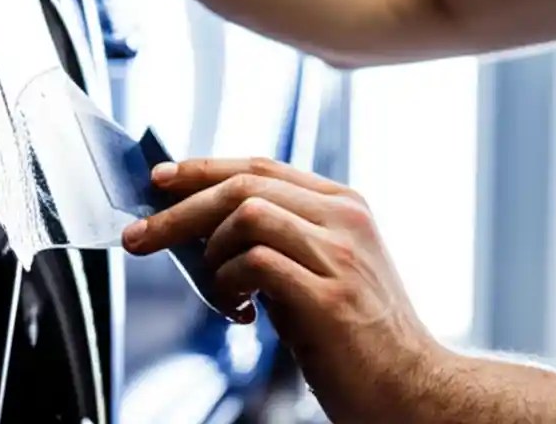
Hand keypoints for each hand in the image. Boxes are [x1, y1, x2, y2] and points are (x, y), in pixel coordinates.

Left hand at [122, 157, 446, 423]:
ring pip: (247, 215)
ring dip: (211, 254)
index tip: (159, 179)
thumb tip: (203, 231)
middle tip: (140, 237)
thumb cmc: (358, 336)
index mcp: (342, 205)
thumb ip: (276, 242)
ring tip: (220, 291)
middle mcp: (345, 220)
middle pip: (242, 186)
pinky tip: (238, 310)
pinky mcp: (332, 297)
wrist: (414, 391)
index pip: (258, 166)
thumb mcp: (319, 270)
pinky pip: (257, 262)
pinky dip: (229, 282)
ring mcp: (341, 255)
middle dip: (179, 210)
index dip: (202, 168)